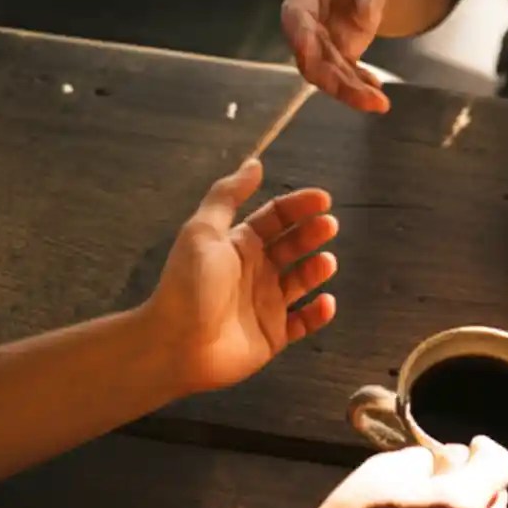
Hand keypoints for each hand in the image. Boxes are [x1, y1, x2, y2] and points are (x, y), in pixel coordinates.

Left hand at [146, 158, 338, 392]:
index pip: (274, 218)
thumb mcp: (204, 231)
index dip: (298, 206)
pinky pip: (303, 323)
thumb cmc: (190, 284)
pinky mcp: (273, 335)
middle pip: (291, 246)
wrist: (176, 344)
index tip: (323, 200)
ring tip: (327, 263)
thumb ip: (228, 196)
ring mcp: (265, 304)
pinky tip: (326, 302)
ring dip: (317, 269)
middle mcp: (255, 271)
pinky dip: (318, 314)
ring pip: (301, 281)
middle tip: (330, 226)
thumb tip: (254, 163)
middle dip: (312, 233)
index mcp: (238, 245)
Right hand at [282, 0, 394, 111]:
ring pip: (327, 70)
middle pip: (311, 54)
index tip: (309, 58)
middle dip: (336, 81)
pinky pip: (344, 72)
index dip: (300, 39)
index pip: (297, 15)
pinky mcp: (339, 47)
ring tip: (378, 103)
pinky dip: (360, 86)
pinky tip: (376, 97)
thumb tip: (363, 16)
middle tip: (367, 99)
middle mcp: (307, 14)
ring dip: (350, 91)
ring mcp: (322, 34)